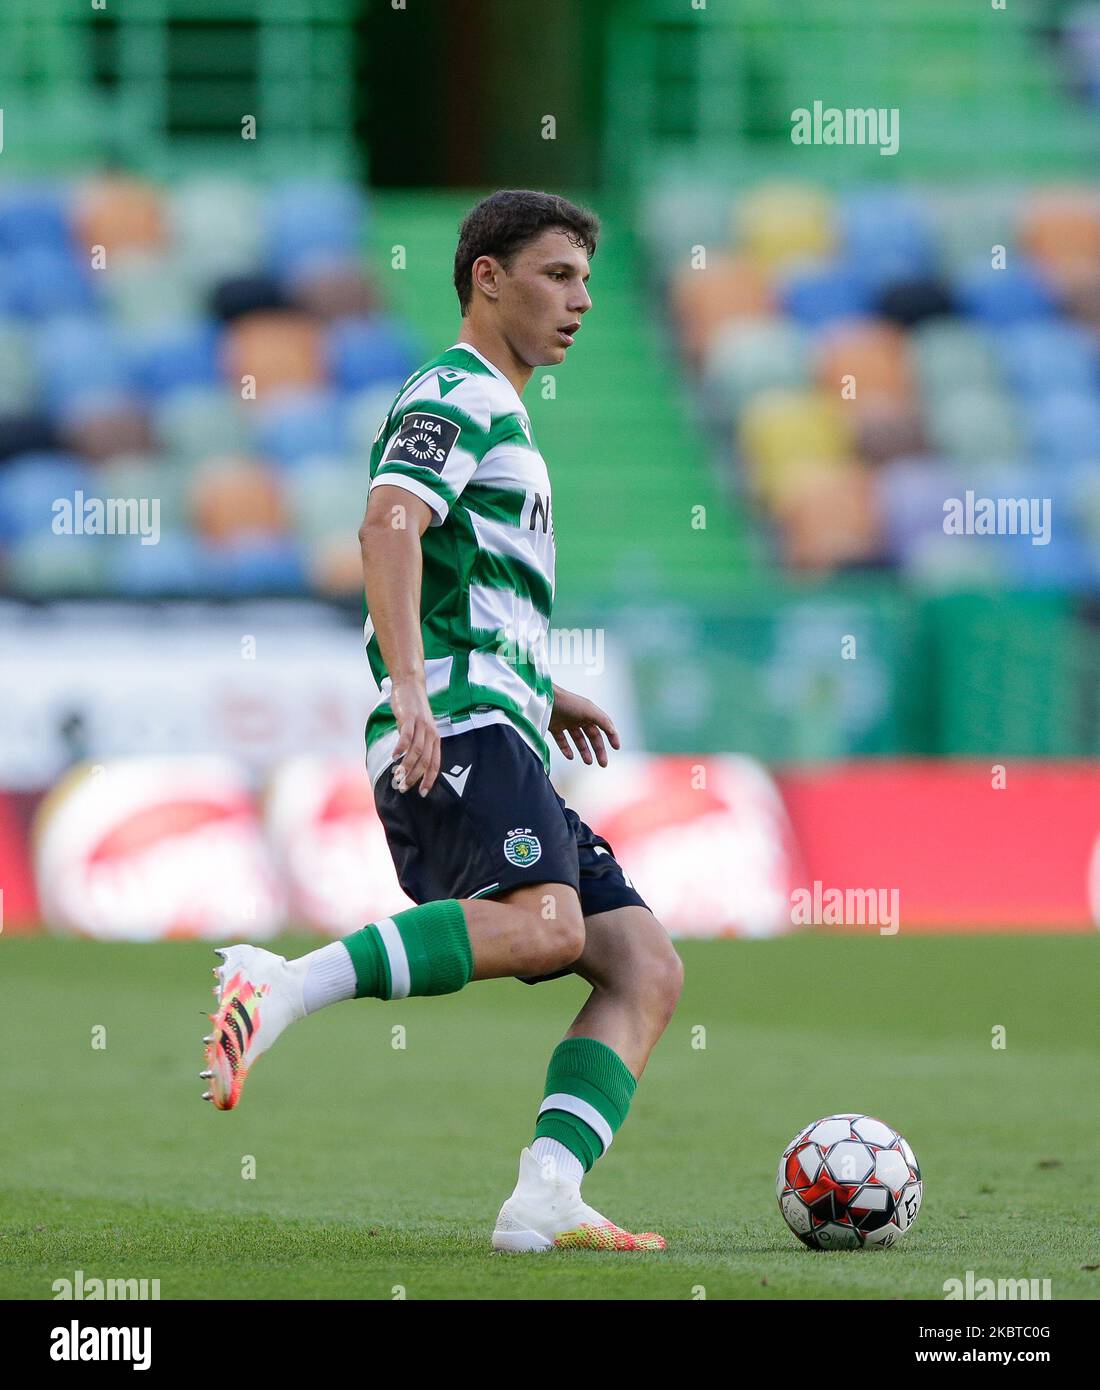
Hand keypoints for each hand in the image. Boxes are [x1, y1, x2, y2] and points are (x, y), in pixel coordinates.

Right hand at [390, 678, 439, 795]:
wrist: (410, 685)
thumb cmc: (413, 711)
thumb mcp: (419, 730)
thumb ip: (415, 746)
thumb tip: (408, 766)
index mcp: (435, 739)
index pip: (435, 764)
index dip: (429, 779)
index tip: (422, 793)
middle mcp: (431, 733)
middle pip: (425, 760)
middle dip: (414, 777)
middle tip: (403, 787)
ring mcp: (421, 725)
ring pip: (416, 751)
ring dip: (406, 766)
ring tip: (396, 776)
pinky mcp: (410, 718)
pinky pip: (406, 736)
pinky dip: (400, 748)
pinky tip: (393, 756)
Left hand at [548, 686, 619, 766]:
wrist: (544, 699)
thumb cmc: (568, 702)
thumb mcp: (589, 710)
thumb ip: (603, 721)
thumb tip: (614, 731)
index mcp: (589, 712)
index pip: (604, 726)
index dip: (611, 736)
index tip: (617, 748)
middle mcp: (579, 717)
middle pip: (592, 736)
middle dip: (599, 750)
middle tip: (603, 763)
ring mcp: (566, 722)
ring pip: (578, 740)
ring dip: (585, 751)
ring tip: (589, 762)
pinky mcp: (554, 727)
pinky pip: (562, 741)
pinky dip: (566, 749)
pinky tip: (570, 756)